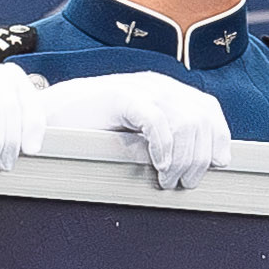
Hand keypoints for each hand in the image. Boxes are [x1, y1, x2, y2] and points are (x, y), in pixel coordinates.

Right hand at [36, 73, 232, 189]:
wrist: (49, 116)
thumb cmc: (91, 130)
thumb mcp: (136, 133)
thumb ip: (165, 138)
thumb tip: (198, 163)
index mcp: (165, 91)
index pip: (207, 108)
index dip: (219, 136)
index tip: (219, 164)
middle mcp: (157, 85)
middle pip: (201, 119)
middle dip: (200, 156)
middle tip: (185, 182)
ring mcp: (139, 88)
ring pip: (185, 122)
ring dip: (183, 158)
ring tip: (168, 179)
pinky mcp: (120, 96)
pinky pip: (158, 121)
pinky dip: (164, 147)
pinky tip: (159, 165)